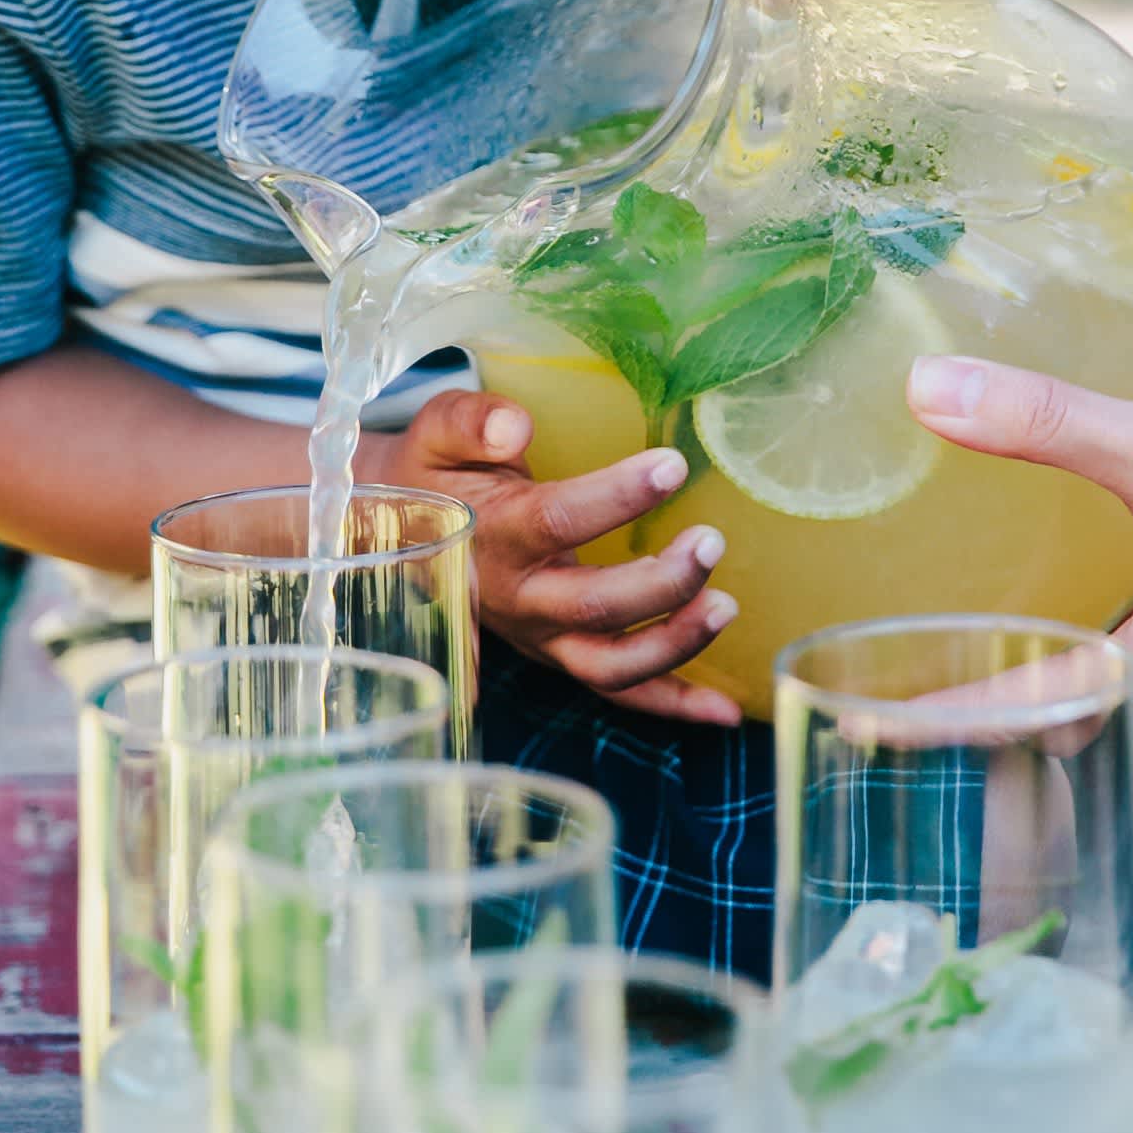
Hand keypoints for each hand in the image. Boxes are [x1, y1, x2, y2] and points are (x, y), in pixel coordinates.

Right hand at [385, 389, 742, 725]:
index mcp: (491, 539)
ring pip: (610, 666)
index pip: (555, 522)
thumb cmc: (436, 474)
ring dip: (674, 645)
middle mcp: (519, 601)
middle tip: (711, 541)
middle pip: (594, 609)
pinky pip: (619, 692)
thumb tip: (517, 425)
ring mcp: (542, 639)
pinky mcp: (563, 655)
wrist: (405, 533)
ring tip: (726, 606)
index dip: (616, 497)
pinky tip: (725, 710)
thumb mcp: (437, 432)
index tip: (672, 466)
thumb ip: (472, 421)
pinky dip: (673, 703)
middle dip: (662, 583)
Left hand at [905, 357, 1132, 745]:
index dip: (933, 721)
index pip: (1013, 726)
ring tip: (975, 611)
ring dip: (1048, 653)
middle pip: (1058, 714)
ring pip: (1113, 677)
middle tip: (899, 659)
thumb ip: (1045, 424)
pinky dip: (1106, 615)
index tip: (854, 714)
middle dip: (979, 692)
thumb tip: (926, 393)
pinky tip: (1092, 560)